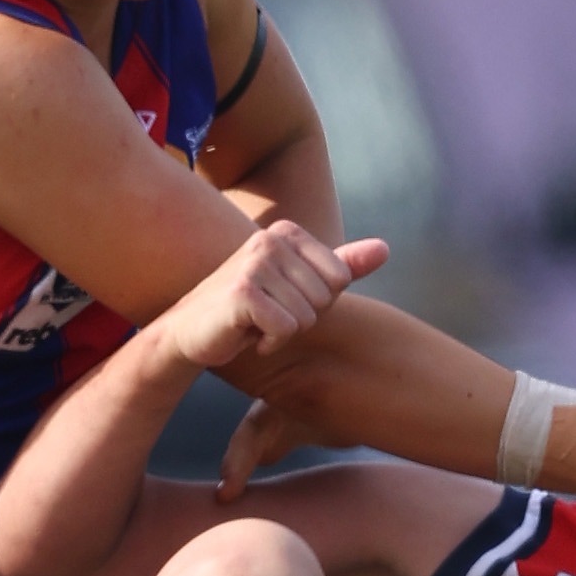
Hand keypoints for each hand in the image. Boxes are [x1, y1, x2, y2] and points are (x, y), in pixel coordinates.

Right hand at [195, 230, 387, 499]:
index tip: (283, 300)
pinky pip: (287, 329)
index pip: (340, 279)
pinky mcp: (243, 292)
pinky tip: (247, 334)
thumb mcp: (300, 286)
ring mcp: (255, 262)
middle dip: (300, 318)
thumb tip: (385, 248)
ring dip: (283, 332)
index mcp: (288, 232)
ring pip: (308, 317)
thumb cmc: (249, 310)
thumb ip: (343, 266)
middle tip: (266, 315)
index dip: (316, 302)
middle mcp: (270, 239)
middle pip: (326, 298)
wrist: (190, 333)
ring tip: (255, 322)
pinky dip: (270, 343)